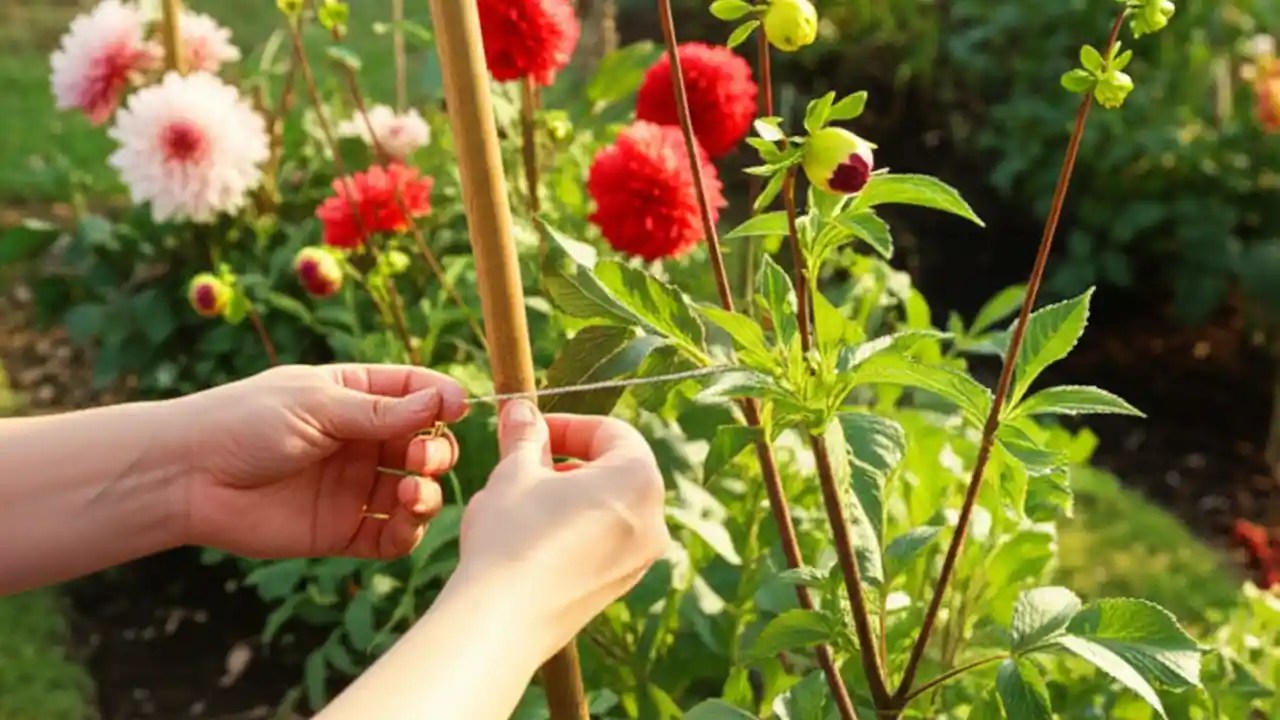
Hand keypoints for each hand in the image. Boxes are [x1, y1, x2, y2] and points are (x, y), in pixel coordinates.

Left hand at [172, 364, 467, 559]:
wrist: (187, 477)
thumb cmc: (244, 422)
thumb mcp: (317, 404)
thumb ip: (381, 411)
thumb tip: (445, 398)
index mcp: (353, 397)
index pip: (415, 392)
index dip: (443, 398)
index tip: (462, 407)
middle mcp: (360, 442)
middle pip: (424, 444)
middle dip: (436, 449)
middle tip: (423, 456)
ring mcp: (354, 488)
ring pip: (416, 492)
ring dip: (428, 491)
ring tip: (412, 491)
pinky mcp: (342, 531)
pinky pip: (392, 536)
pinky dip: (409, 531)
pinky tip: (405, 520)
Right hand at [453, 400, 669, 659]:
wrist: (502, 620)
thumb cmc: (513, 536)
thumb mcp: (515, 471)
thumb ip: (526, 436)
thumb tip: (522, 410)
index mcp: (639, 480)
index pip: (611, 432)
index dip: (568, 425)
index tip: (531, 429)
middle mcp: (653, 520)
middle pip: (615, 469)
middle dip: (569, 458)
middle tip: (524, 460)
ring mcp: (639, 559)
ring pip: (609, 507)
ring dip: (570, 492)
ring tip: (523, 498)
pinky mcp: (618, 587)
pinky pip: (603, 541)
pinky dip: (575, 526)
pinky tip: (531, 535)